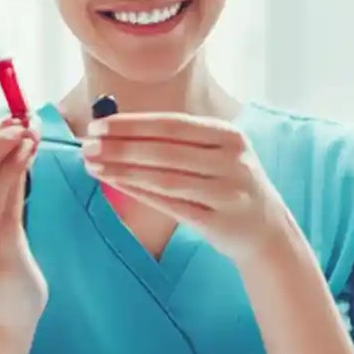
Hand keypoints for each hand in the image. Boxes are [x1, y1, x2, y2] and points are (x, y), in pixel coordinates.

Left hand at [81, 113, 294, 263]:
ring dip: (123, 170)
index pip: (173, 125)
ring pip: (164, 178)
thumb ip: (178, 140)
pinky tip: (115, 183)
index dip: (133, 124)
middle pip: (165, 151)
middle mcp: (232, 161)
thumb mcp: (218, 152)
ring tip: (93, 165)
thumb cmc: (229, 183)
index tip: (99, 125)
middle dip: (121, 147)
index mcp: (229, 135)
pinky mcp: (217, 222)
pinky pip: (169, 205)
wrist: (265, 229)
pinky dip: (138, 193)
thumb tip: (118, 128)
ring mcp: (226, 192)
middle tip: (87, 146)